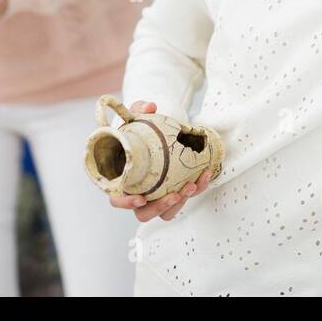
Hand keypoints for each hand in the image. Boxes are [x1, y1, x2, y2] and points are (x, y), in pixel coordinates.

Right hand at [107, 101, 214, 221]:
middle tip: (174, 195)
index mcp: (122, 180)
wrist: (156, 132)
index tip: (140, 199)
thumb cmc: (139, 129)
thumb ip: (138, 109)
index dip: (126, 203)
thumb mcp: (137, 117)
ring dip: (179, 203)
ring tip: (192, 185)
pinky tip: (204, 174)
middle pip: (144, 213)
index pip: (116, 200)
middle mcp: (137, 192)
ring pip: (165, 212)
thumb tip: (150, 106)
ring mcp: (156, 195)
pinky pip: (184, 197)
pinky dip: (196, 188)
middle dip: (160, 207)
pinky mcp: (173, 191)